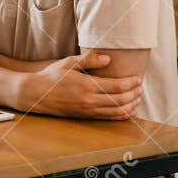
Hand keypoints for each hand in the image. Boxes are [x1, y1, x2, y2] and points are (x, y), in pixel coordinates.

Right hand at [22, 50, 142, 119]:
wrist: (37, 95)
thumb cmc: (52, 76)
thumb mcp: (68, 63)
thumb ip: (89, 60)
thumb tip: (108, 58)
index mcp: (87, 85)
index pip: (116, 86)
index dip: (130, 83)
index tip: (137, 78)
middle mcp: (89, 100)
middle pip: (120, 100)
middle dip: (134, 94)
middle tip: (141, 87)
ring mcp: (88, 110)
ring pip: (117, 111)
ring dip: (131, 105)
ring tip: (138, 98)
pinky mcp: (87, 116)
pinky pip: (109, 118)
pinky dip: (122, 115)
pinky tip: (128, 110)